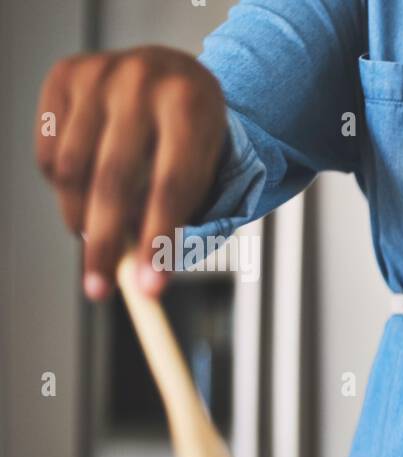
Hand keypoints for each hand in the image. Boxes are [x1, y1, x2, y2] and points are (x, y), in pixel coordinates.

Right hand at [34, 46, 227, 299]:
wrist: (177, 74)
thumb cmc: (195, 138)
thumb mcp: (206, 171)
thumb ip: (178, 219)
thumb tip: (141, 285)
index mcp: (190, 105)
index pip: (171, 185)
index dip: (158, 241)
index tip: (150, 289)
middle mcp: (141, 81)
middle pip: (113, 179)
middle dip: (106, 244)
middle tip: (101, 290)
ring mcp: (97, 74)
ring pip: (71, 169)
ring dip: (79, 218)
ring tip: (96, 239)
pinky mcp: (63, 75)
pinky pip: (49, 152)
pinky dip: (61, 186)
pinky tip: (84, 193)